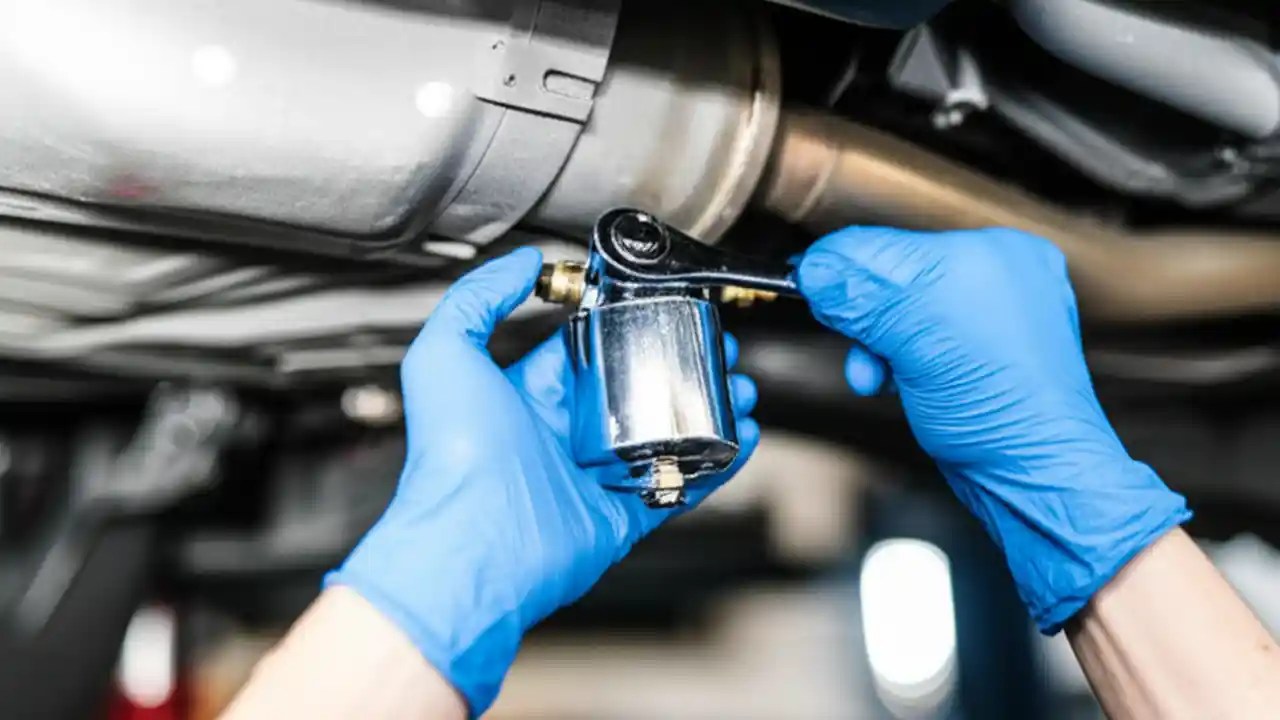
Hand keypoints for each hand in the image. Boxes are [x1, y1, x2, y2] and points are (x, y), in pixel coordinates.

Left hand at [327, 248, 758, 713]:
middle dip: (682, 363)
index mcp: (530, 394)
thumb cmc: (452, 456)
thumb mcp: (446, 351)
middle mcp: (566, 433)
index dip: (628, 323)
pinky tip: (738, 437)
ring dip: (707, 408)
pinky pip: (679, 484)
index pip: (590, 345)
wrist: (472, 544)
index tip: (665, 303)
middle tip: (716, 344)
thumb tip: (524, 263)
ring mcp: (597, 475)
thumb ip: (479, 296)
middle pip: (639, 387)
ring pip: (667, 434)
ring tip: (737, 387)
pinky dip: (715, 463)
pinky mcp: (623, 514)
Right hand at [796, 227, 1189, 631]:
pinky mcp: (988, 346)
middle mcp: (1003, 270)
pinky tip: (900, 381)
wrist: (1035, 476)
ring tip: (882, 375)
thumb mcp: (911, 338)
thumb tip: (816, 267)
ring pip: (903, 308)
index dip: (845, 273)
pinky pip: (922, 333)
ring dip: (878, 342)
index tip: (818, 298)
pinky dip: (900, 356)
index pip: (890, 240)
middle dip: (865, 316)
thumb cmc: (999, 414)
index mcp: (996, 249)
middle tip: (860, 347)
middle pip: (892, 274)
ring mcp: (999, 310)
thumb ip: (861, 293)